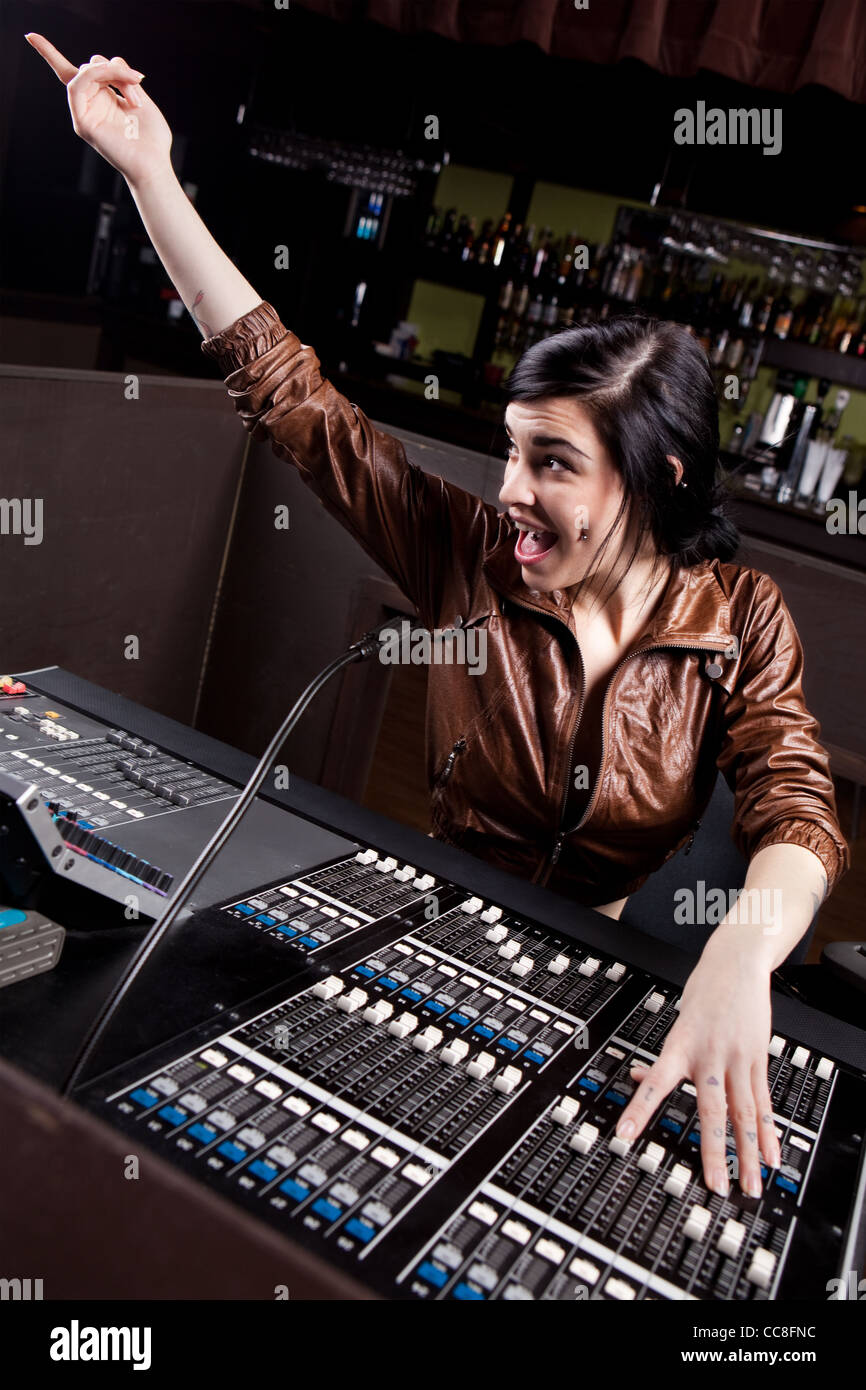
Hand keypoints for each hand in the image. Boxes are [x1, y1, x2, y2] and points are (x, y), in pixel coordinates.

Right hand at [24, 33, 171, 186]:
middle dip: (118, 68)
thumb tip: (110, 61)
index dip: (52, 54)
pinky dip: (94, 73)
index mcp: (104, 100)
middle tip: (139, 82)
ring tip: (135, 84)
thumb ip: (122, 79)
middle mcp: (92, 105)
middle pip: (93, 67)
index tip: (31, 36)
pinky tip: (115, 74)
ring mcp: (85, 113)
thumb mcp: (139, 99)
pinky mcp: (82, 121)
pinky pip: (76, 85)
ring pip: (86, 71)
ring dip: (112, 70)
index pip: (81, 74)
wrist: (153, 165)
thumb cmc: (151, 139)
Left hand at [614, 939, 782, 1196]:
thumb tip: (636, 1078)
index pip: (655, 1081)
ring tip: (750, 1185)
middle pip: (712, 1109)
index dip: (639, 1108)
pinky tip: (773, 1157)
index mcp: (681, 1044)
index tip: (625, 1134)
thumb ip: (664, 1057)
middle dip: (714, 1151)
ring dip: (748, 1153)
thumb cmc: (704, 991)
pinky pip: (764, 1102)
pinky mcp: (758, 1060)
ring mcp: (738, 1059)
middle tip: (715, 1185)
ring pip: (744, 1113)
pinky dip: (769, 1133)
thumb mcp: (678, 1020)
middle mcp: (710, 1054)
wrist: (737, 963)